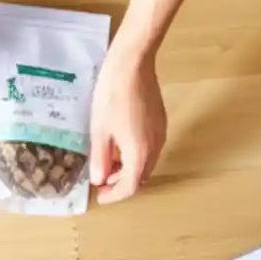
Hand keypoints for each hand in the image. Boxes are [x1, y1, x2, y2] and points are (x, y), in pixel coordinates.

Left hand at [88, 46, 166, 203]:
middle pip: (141, 176)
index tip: (100, 196)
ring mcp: (160, 133)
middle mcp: (155, 146)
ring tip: (109, 162)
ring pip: (147, 162)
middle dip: (122, 183)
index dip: (114, 195)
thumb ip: (100, 158)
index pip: (130, 186)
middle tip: (102, 181)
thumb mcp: (99, 129)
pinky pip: (150, 148)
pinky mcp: (160, 121)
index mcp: (139, 152)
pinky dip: (135, 155)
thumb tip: (99, 179)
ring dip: (129, 169)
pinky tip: (120, 144)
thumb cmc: (112, 95)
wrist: (133, 63)